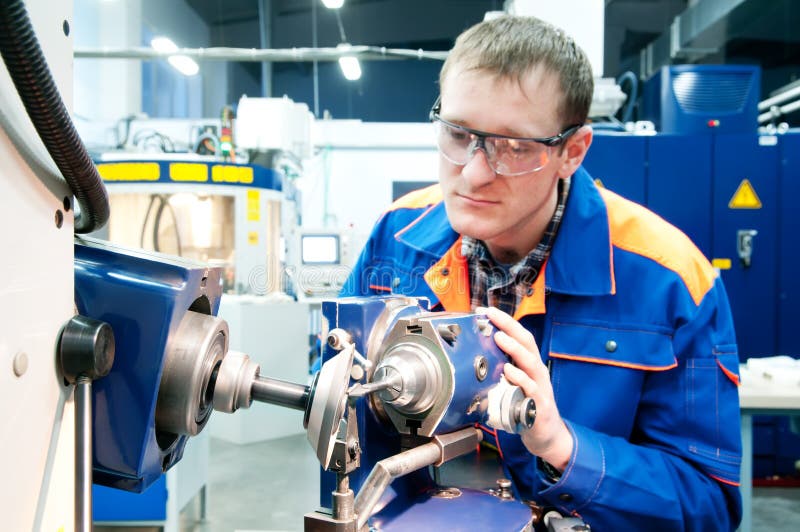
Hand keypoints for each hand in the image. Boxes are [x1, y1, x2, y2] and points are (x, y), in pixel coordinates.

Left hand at [477, 306, 573, 470]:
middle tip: (492, 315)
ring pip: (530, 362)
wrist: (547, 436)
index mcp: (529, 364)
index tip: (486, 310)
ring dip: (514, 348)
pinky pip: (531, 389)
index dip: (505, 322)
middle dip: (509, 326)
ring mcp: (540, 387)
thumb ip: (501, 370)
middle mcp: (537, 371)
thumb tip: (477, 355)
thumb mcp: (513, 384)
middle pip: (527, 342)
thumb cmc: (526, 407)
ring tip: (499, 338)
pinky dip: (520, 379)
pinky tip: (509, 372)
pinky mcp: (540, 405)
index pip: (519, 336)